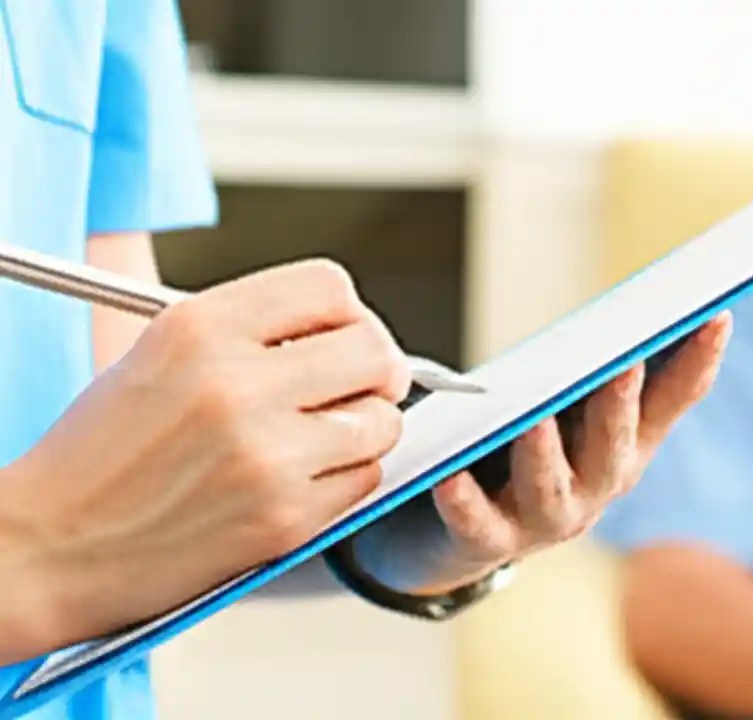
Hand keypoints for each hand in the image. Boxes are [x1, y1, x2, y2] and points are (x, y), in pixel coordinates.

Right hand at [0, 260, 409, 660]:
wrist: (50, 547)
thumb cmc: (100, 454)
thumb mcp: (157, 352)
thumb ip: (249, 330)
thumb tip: (342, 326)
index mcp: (199, 328)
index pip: (329, 288)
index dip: (349, 311)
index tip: (345, 332)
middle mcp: (236, 385)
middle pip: (374, 350)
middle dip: (378, 367)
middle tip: (364, 383)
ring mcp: (265, 455)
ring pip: (382, 420)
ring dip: (365, 427)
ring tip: (325, 435)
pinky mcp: (284, 518)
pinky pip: (365, 479)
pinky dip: (347, 477)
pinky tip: (303, 478)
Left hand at [414, 312, 732, 591]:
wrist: (474, 533)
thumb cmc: (536, 450)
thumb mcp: (583, 409)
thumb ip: (612, 369)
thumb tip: (652, 308)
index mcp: (628, 444)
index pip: (674, 400)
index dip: (698, 361)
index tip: (715, 315)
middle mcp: (598, 485)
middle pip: (614, 448)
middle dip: (620, 406)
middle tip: (624, 364)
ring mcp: (546, 519)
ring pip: (550, 489)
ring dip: (546, 454)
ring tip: (534, 420)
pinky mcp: (489, 542)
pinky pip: (478, 523)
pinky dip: (465, 500)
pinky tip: (449, 474)